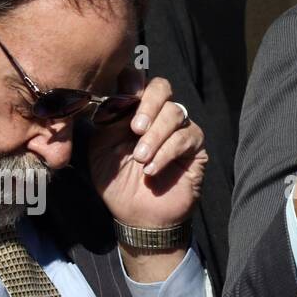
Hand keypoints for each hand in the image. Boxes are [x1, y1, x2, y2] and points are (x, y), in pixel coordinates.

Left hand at [88, 70, 206, 230]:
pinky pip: (186, 137)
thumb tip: (112, 95)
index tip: (123, 96)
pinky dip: (166, 152)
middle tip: (135, 129)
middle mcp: (158, 115)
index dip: (133, 82)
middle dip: (148, 105)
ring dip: (155, 136)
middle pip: (162, 87)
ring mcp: (179, 129)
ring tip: (141, 159)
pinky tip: (151, 169)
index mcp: (133, 111)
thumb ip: (105, 121)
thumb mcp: (100, 151)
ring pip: (175, 112)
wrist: (138, 216)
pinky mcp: (195, 146)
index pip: (138, 80)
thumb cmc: (117, 183)